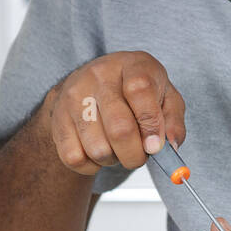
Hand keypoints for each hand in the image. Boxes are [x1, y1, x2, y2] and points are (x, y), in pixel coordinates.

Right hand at [46, 51, 186, 176]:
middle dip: (135, 155)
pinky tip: (99, 151)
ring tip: (117, 147)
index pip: (140, 90)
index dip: (150, 124)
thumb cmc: (136, 92)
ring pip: (98, 149)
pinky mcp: (57, 118)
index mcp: (133, 64)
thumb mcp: (165, 97)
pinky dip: (91, 165)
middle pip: (119, 128)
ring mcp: (74, 96)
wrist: (91, 83)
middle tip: (140, 156)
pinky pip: (75, 158)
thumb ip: (173, 121)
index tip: (155, 147)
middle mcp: (99, 76)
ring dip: (114, 160)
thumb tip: (169, 147)